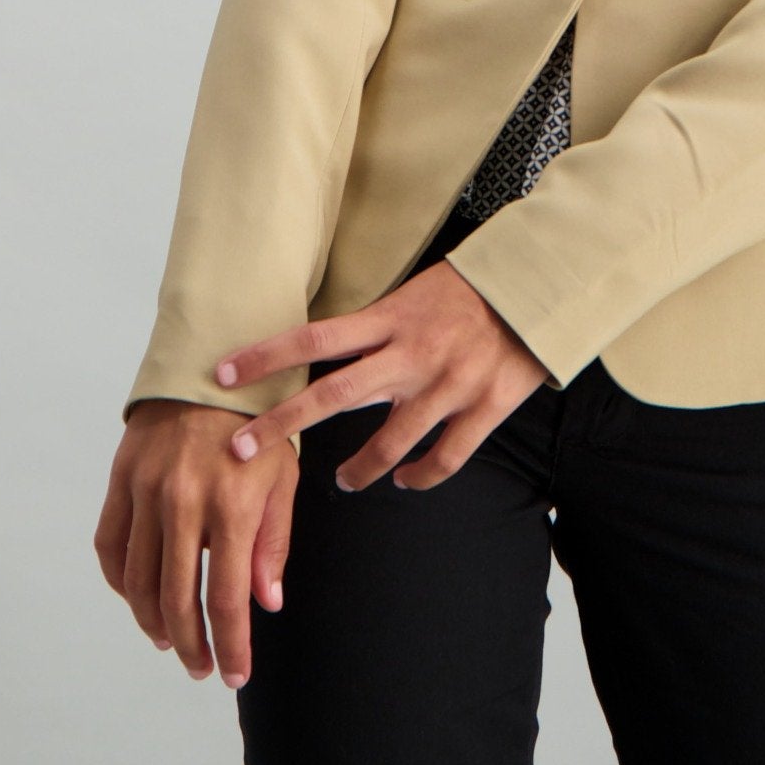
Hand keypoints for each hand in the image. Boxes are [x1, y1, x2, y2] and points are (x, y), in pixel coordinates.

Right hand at [94, 399, 297, 688]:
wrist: (213, 363)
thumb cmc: (259, 422)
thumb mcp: (283, 475)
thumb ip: (273, 541)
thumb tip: (265, 603)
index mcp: (231, 504)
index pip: (226, 597)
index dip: (230, 644)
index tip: (234, 674)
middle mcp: (183, 502)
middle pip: (177, 599)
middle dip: (192, 644)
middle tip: (202, 667)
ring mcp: (146, 492)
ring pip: (138, 582)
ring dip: (153, 622)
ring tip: (172, 641)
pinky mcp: (120, 480)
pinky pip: (110, 547)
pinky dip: (121, 583)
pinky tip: (140, 599)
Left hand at [214, 259, 550, 492]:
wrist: (544, 282)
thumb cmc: (476, 286)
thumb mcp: (418, 290)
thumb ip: (379, 323)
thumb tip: (331, 347)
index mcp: (393, 316)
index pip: (315, 337)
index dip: (265, 356)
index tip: (220, 372)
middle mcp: (414, 352)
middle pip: (334, 395)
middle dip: (281, 424)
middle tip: (240, 449)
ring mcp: (449, 384)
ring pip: (390, 442)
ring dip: (359, 470)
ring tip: (343, 481)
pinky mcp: (486, 407)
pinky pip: (445, 457)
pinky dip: (420, 476)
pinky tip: (407, 480)